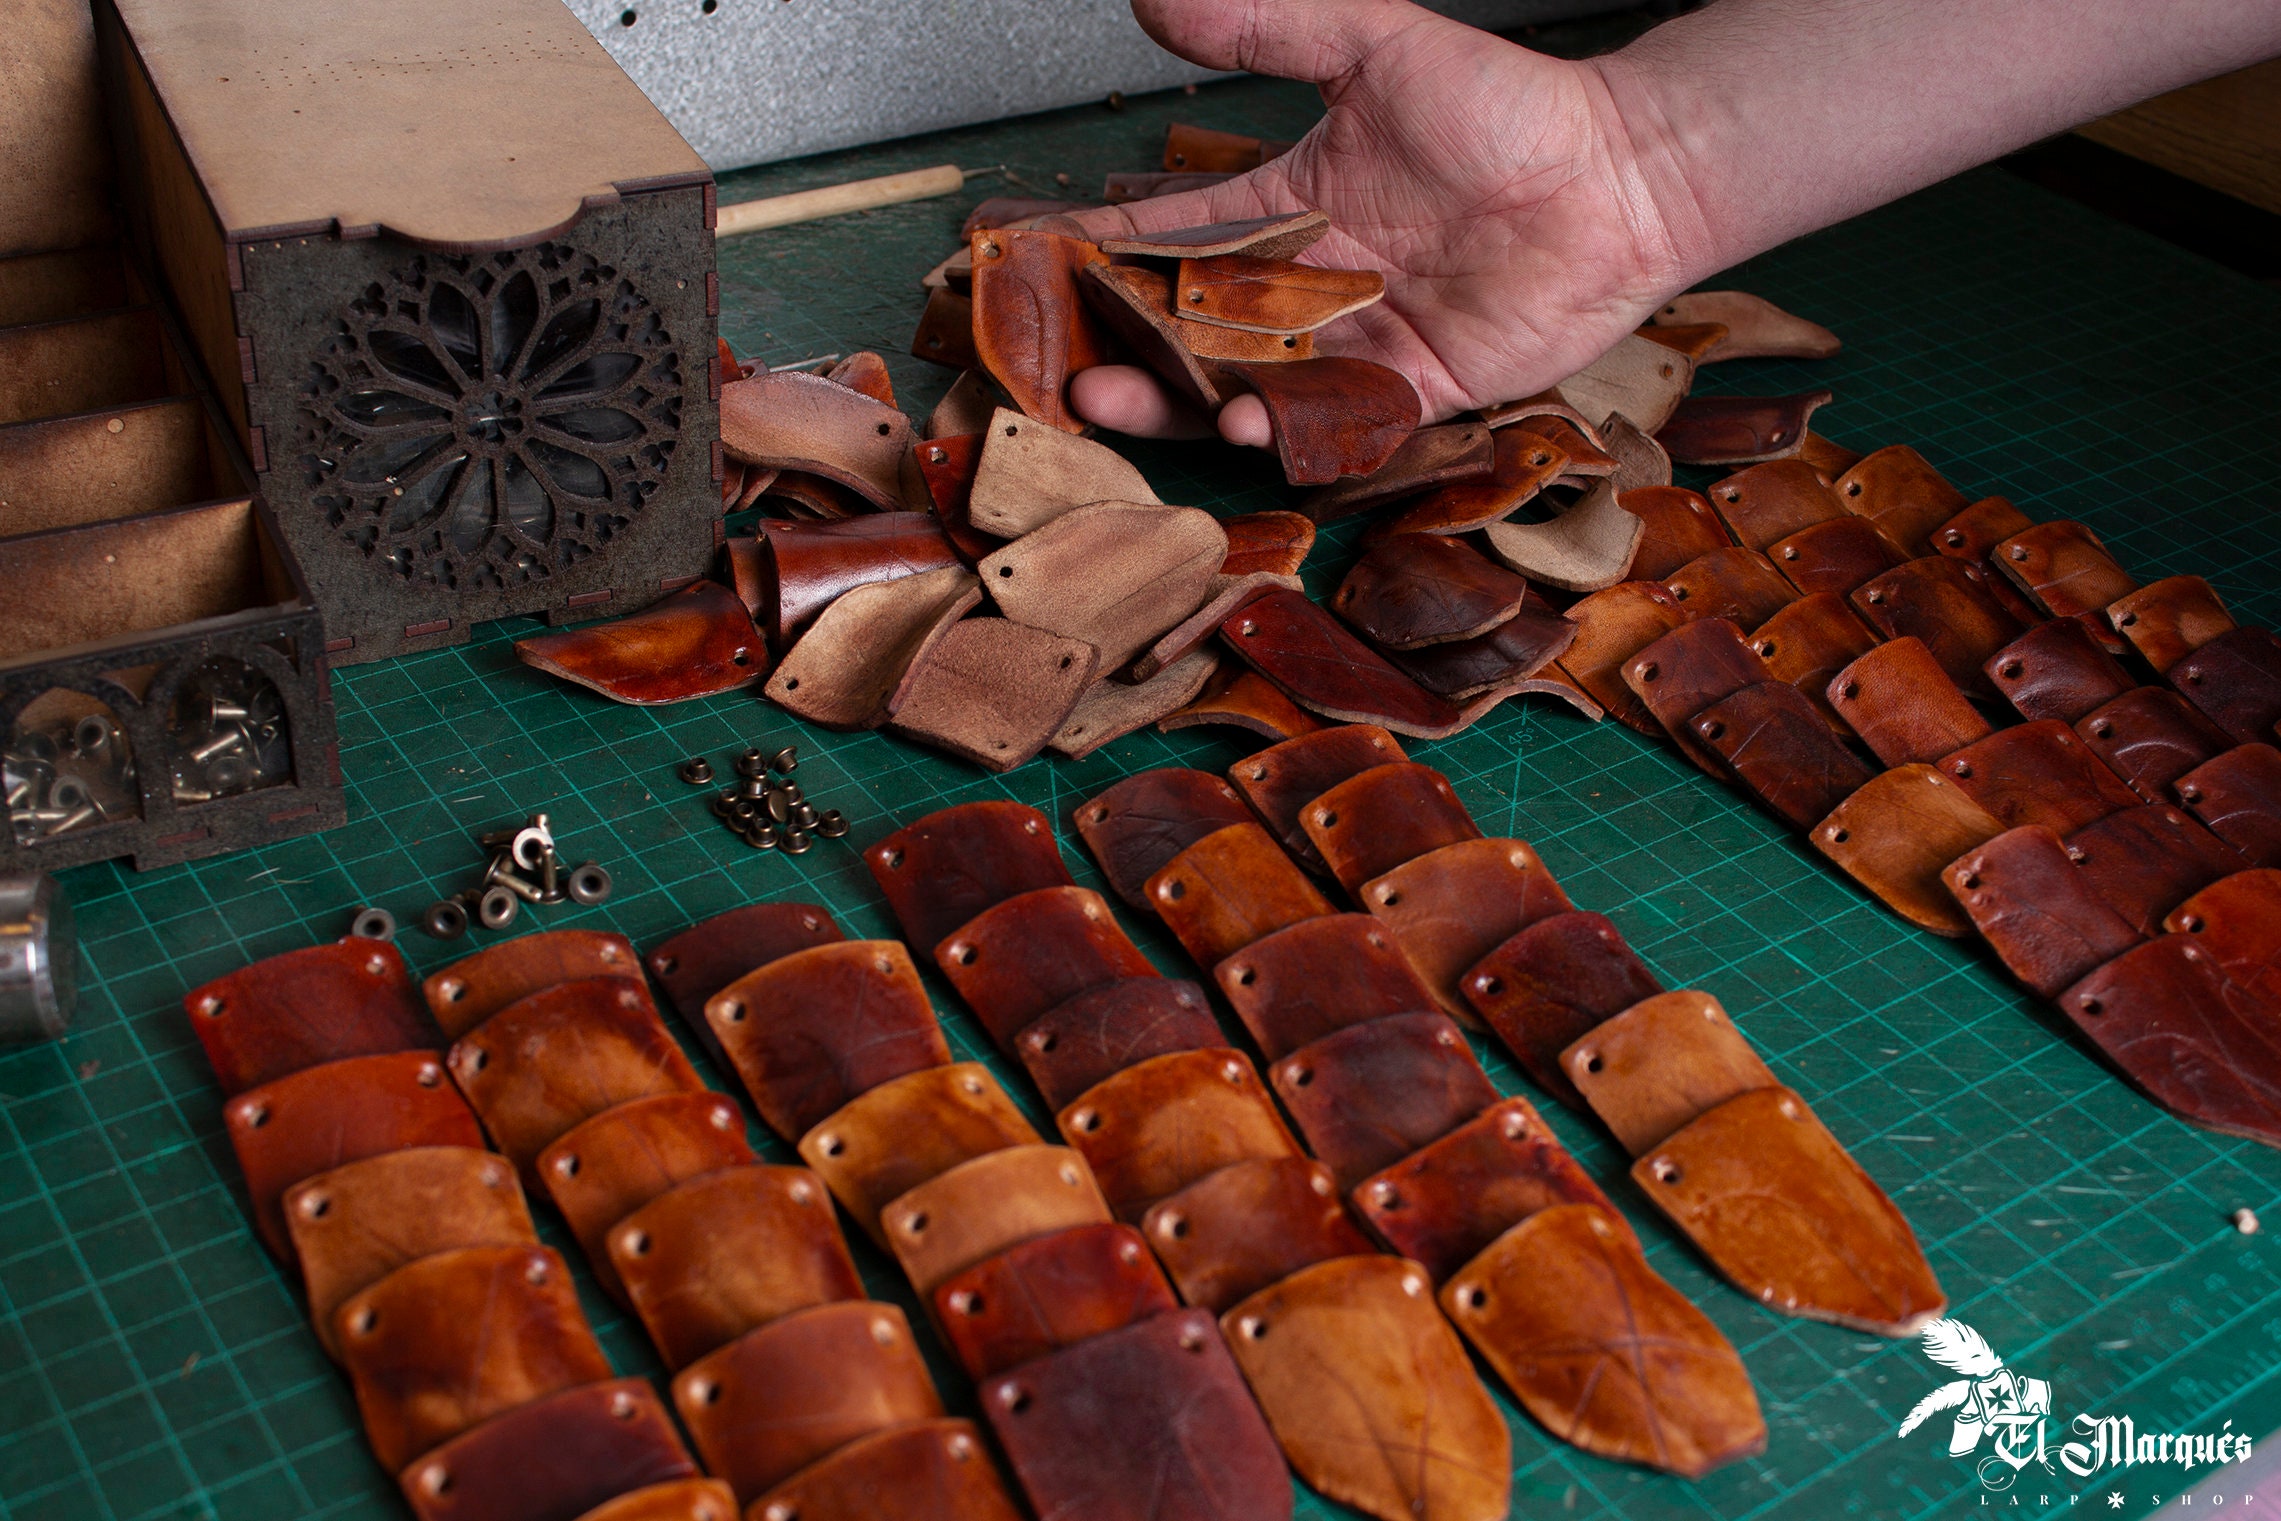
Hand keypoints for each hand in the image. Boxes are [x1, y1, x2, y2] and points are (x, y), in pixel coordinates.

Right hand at [1068, 0, 1712, 443]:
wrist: (1617, 174)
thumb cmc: (1508, 106)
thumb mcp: (1372, 45)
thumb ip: (1267, 23)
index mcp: (1287, 209)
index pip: (1172, 236)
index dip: (1098, 251)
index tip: (1023, 264)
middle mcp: (1311, 287)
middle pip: (1190, 330)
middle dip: (1117, 349)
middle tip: (1053, 364)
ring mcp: (1356, 346)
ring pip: (1244, 385)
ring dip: (1174, 398)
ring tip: (1114, 399)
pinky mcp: (1411, 392)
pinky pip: (1331, 422)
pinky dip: (1281, 426)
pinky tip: (1233, 417)